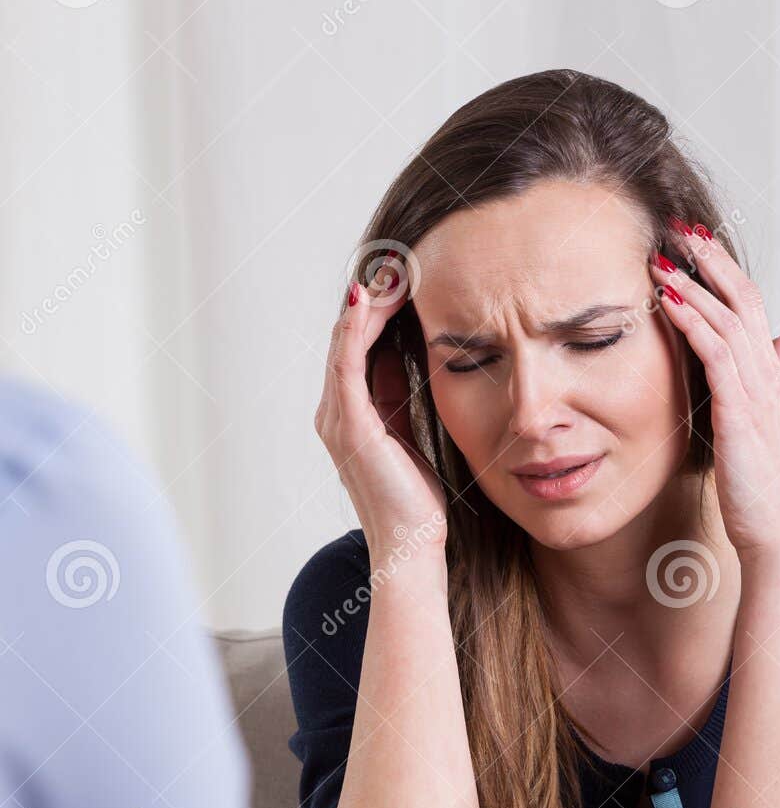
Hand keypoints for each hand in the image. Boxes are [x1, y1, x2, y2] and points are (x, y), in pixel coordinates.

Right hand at [315, 257, 447, 557]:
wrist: (411, 546)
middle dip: (370, 299)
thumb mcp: (410, 435)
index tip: (401, 278)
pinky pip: (348, 365)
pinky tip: (367, 298)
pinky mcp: (351, 426)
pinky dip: (355, 329)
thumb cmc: (415, 501)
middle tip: (395, 261)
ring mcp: (339, 419)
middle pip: (348, 339)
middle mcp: (336, 413)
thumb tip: (404, 354)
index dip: (375, 311)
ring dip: (365, 303)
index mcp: (350, 415)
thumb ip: (399, 396)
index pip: (357, 348)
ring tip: (387, 269)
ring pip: (345, 344)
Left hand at [651, 228, 779, 559]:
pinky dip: (692, 320)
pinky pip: (715, 353)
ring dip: (694, 281)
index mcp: (768, 376)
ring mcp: (756, 391)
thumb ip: (765, 381)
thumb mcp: (760, 426)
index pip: (749, 306)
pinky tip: (667, 299)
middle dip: (710, 258)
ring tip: (662, 252)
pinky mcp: (740, 412)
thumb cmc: (759, 488)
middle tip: (678, 224)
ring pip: (728, 318)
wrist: (775, 532)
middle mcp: (766, 375)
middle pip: (742, 297)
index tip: (694, 241)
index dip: (723, 270)